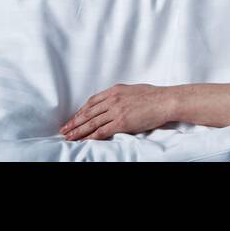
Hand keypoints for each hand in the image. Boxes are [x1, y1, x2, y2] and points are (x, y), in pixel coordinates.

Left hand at [60, 83, 176, 140]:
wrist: (165, 101)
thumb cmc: (153, 95)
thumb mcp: (132, 90)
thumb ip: (120, 95)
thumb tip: (112, 102)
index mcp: (114, 90)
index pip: (92, 102)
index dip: (80, 111)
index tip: (74, 118)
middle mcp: (113, 99)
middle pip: (88, 112)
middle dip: (74, 122)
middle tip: (64, 130)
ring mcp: (116, 111)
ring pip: (92, 122)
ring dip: (78, 131)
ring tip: (68, 137)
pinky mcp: (122, 122)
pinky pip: (102, 131)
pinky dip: (91, 136)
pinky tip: (84, 140)